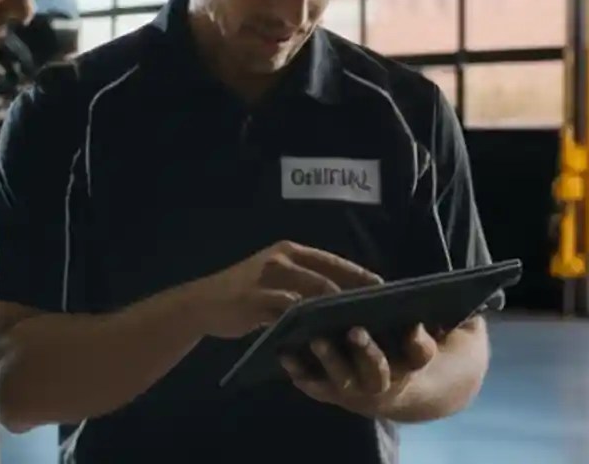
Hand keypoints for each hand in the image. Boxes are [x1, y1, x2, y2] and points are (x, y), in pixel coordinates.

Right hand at [185, 241, 382, 339]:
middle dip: (355, 295)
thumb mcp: (273, 277)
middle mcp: (281, 259)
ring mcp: (269, 278)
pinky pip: (291, 314)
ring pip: (313, 295)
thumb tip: (341, 294)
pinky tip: (324, 339)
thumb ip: (301, 281)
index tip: (385, 289)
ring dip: (337, 312)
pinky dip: (310, 326)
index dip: (360, 275)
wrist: (203, 303)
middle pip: (329, 277)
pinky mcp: (257, 300)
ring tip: (358, 328)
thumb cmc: (244, 293)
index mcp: (290, 250)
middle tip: (378, 313)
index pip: (334, 261)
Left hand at [280, 324, 438, 416]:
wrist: (388, 392)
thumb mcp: (415, 343)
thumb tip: (416, 321)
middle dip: (366, 351)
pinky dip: (299, 372)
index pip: (418, 353)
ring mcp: (355, 391)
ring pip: (343, 379)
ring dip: (329, 360)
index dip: (417, 341)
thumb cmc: (399, 353)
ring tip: (316, 340)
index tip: (413, 325)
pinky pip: (314, 385)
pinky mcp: (331, 393)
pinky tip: (285, 354)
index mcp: (410, 364)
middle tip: (355, 330)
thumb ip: (417, 334)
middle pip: (376, 370)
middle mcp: (383, 382)